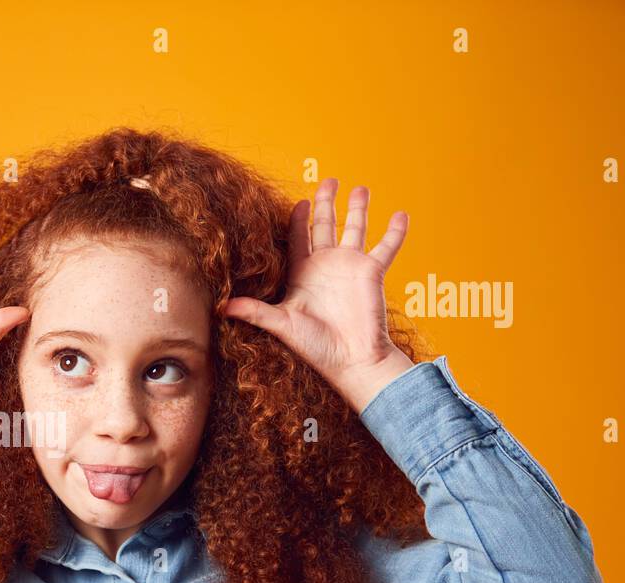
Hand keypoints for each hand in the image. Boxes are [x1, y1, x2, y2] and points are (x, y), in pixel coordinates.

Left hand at [224, 178, 414, 412]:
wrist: (351, 360)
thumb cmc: (315, 347)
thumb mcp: (281, 324)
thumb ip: (255, 311)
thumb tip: (222, 307)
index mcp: (303, 274)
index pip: (298, 238)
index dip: (297, 219)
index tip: (298, 201)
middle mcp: (326, 266)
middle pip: (324, 226)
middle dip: (325, 203)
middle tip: (328, 180)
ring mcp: (351, 267)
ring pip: (355, 229)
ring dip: (358, 209)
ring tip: (360, 188)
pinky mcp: (372, 272)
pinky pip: (387, 246)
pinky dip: (395, 231)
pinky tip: (402, 214)